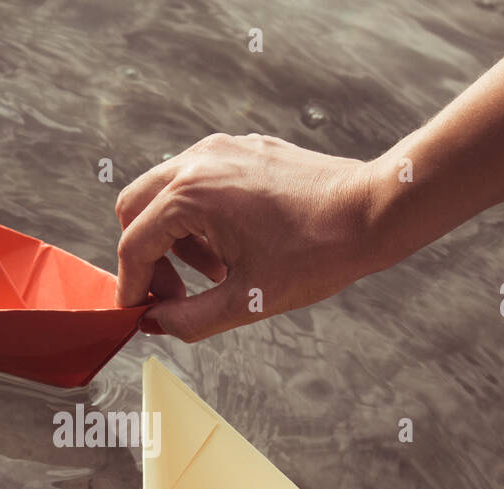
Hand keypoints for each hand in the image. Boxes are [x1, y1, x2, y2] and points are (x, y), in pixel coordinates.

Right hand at [114, 133, 385, 341]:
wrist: (372, 211)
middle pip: (135, 209)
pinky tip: (231, 248)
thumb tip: (156, 322)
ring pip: (164, 194)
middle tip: (173, 294)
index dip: (131, 287)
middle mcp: (198, 162)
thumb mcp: (247, 301)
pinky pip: (197, 182)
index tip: (138, 312)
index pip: (135, 245)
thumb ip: (189, 319)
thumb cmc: (317, 252)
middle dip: (145, 257)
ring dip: (173, 238)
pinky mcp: (241, 150)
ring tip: (213, 274)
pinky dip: (197, 218)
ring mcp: (220, 150)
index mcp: (191, 196)